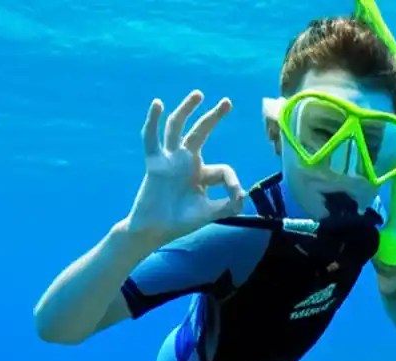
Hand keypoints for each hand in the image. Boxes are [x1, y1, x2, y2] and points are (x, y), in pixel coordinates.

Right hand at [123, 91, 247, 247]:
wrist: (155, 231)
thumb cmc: (181, 222)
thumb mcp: (209, 213)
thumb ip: (228, 205)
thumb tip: (244, 195)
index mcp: (201, 173)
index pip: (223, 169)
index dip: (233, 181)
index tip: (236, 195)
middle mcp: (186, 161)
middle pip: (200, 132)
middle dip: (214, 117)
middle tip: (227, 102)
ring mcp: (169, 160)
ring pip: (177, 128)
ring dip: (187, 110)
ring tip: (199, 94)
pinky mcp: (154, 163)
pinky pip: (151, 138)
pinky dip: (153, 121)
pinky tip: (158, 104)